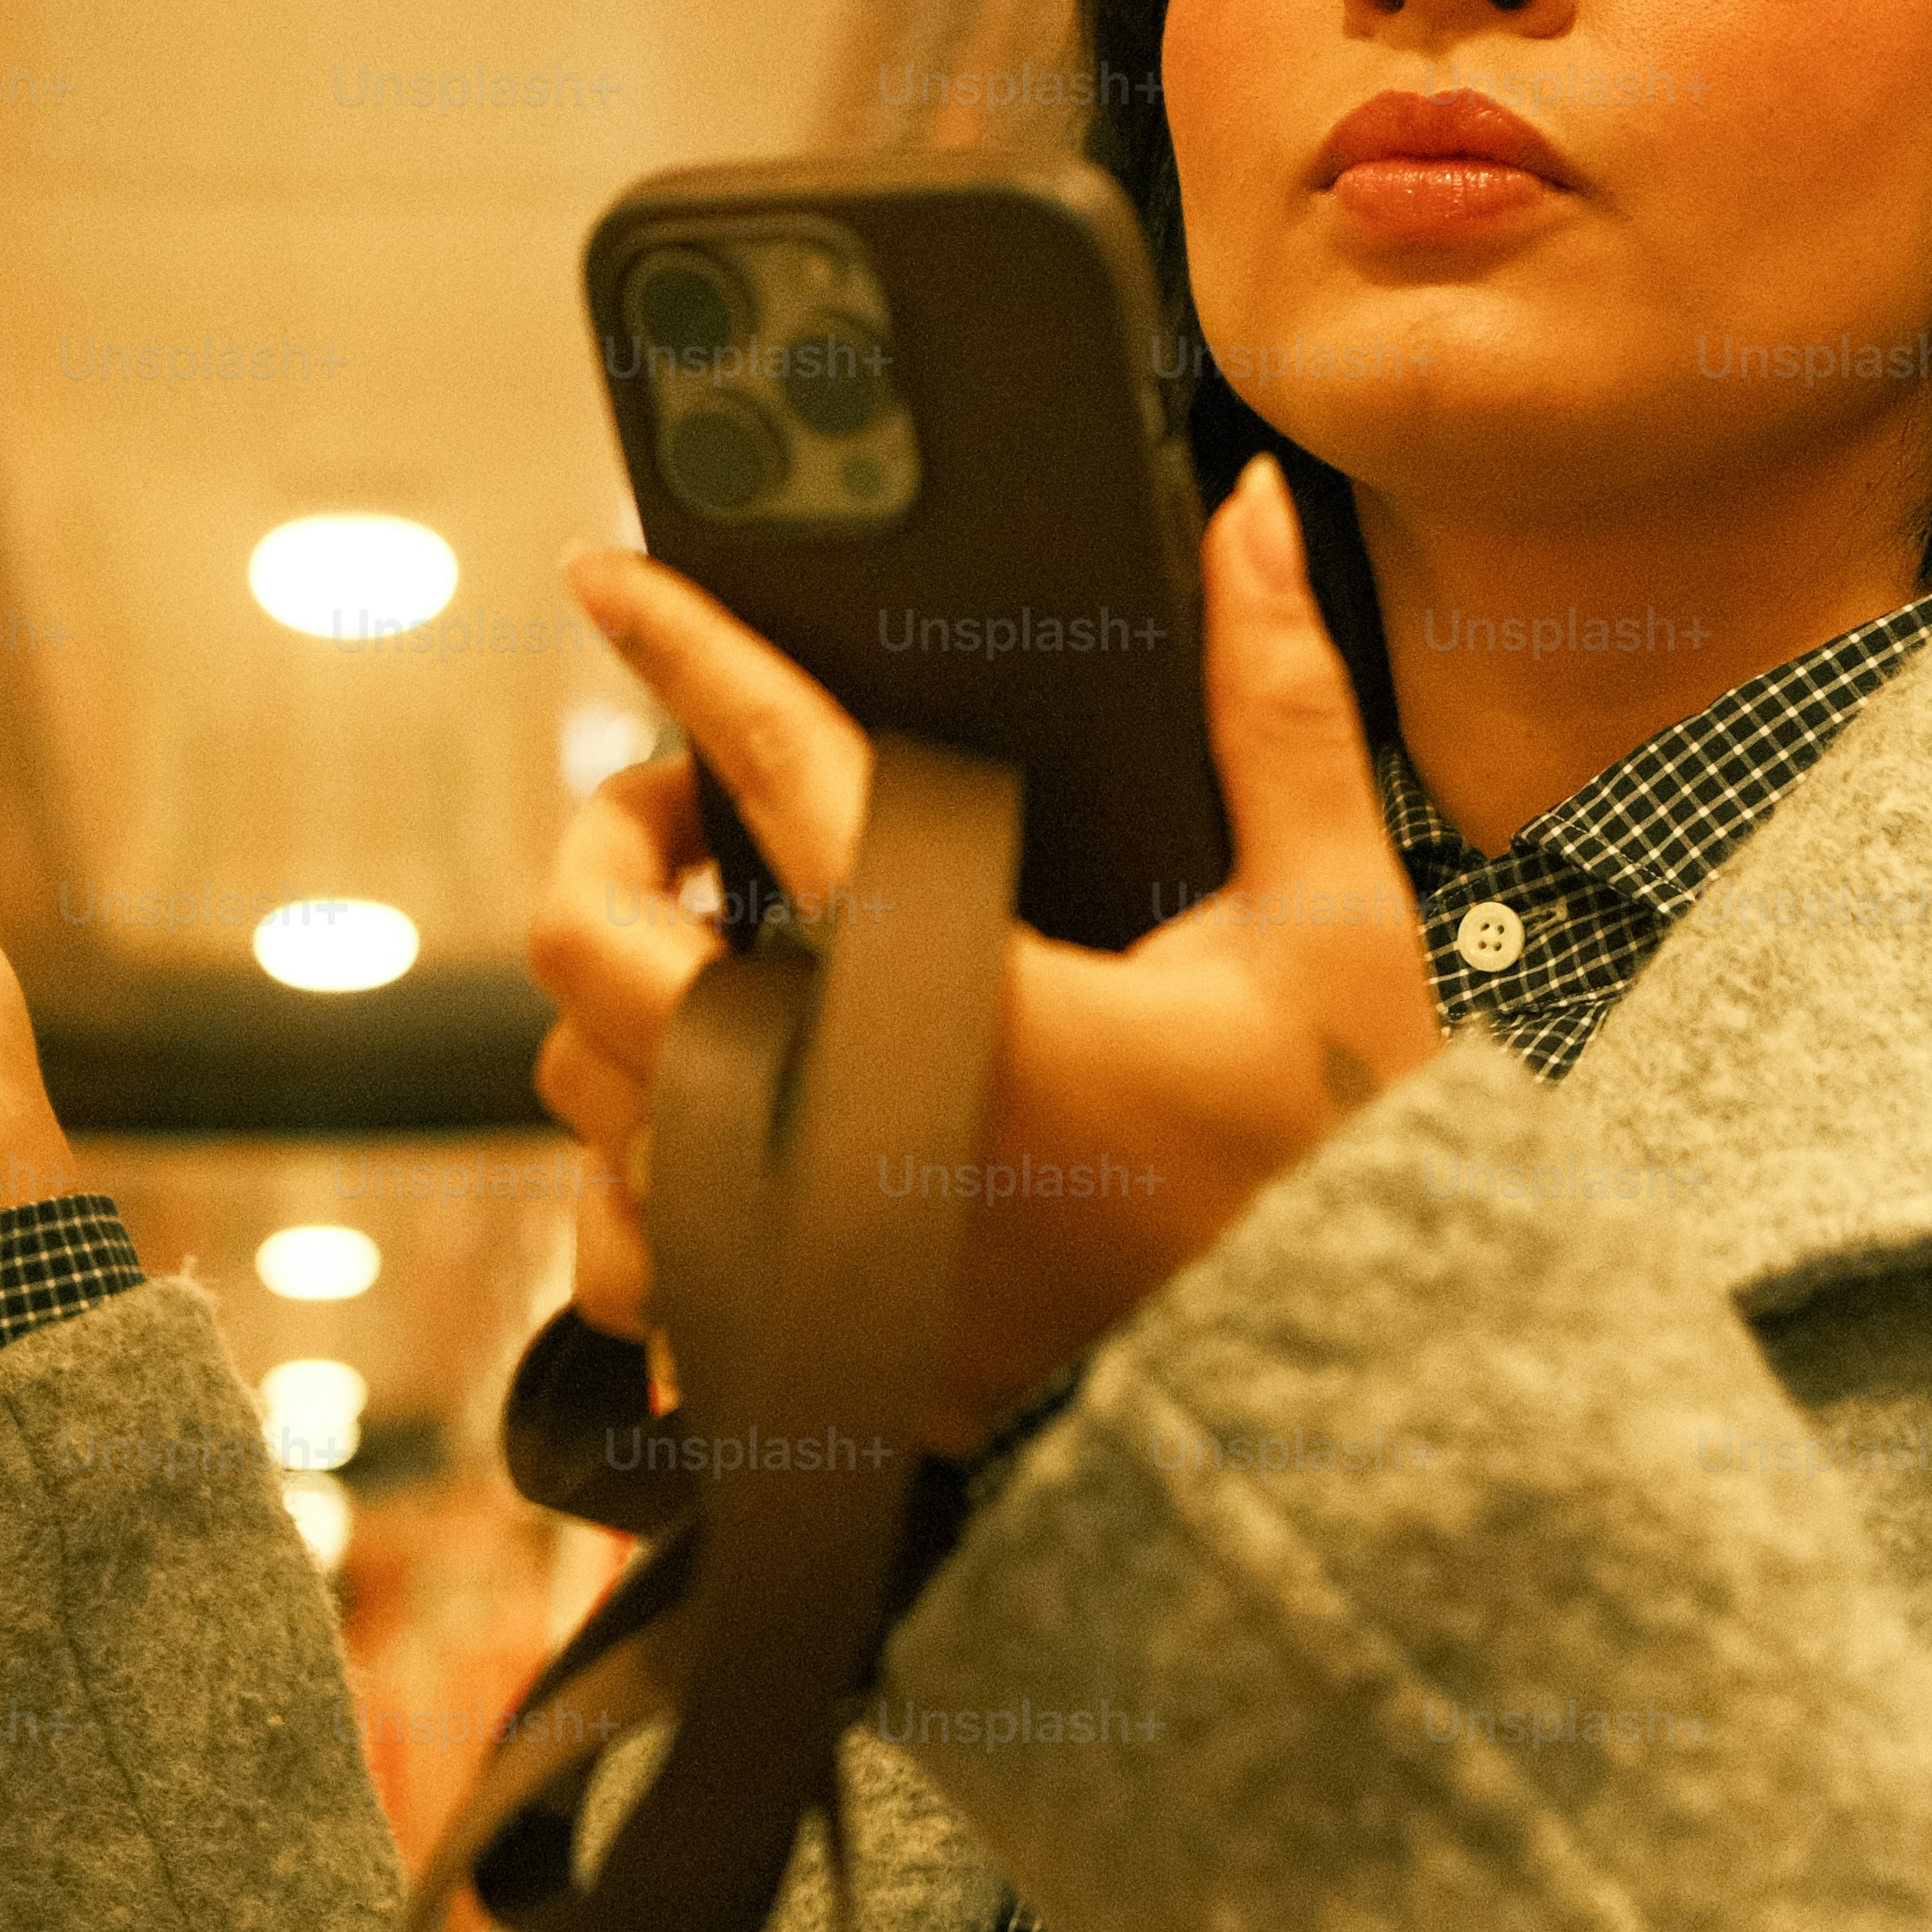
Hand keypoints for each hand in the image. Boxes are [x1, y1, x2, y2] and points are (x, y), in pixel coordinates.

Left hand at [520, 456, 1440, 1449]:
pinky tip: (710, 1139)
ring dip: (626, 1015)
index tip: (613, 582)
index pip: (781, 783)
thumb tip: (1250, 510)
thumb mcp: (1339, 930)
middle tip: (684, 808)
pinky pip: (621, 1272)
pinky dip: (639, 1192)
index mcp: (970, 1014)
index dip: (685, 655)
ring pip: (588, 1106)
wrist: (1342, 1421)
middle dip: (612, 841)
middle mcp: (847, 1146)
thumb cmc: (1340, 1177)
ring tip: (708, 962)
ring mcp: (800, 1273)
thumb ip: (1280, 707)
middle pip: (599, 953)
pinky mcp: (794, 1371)